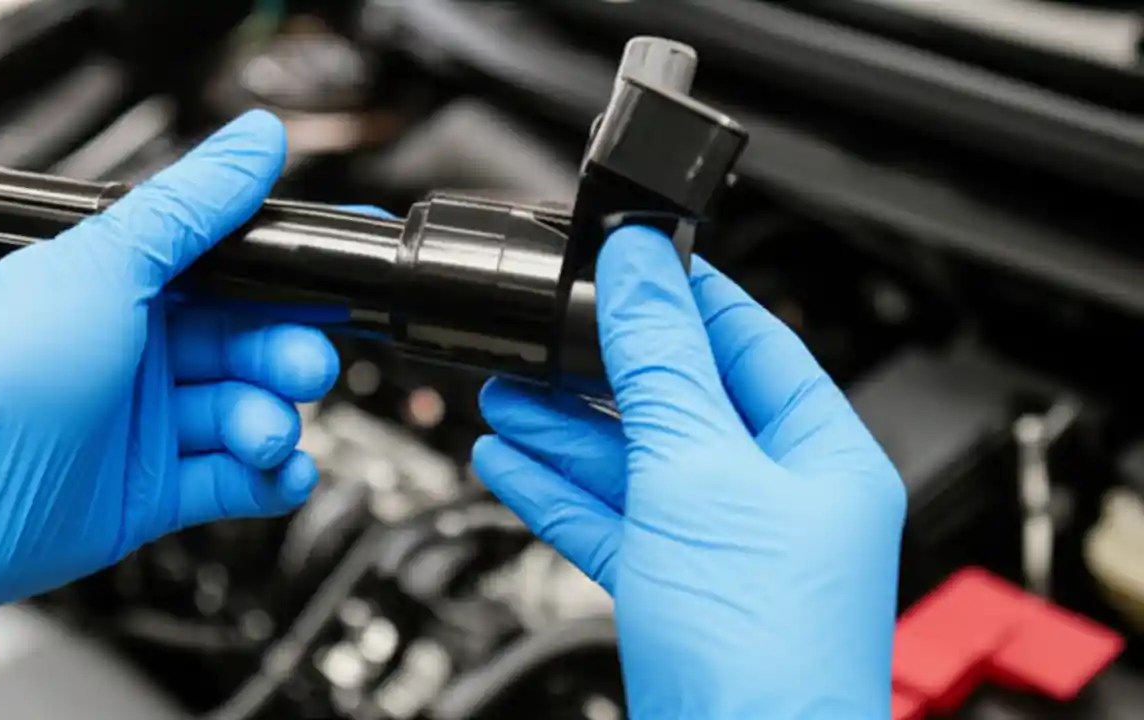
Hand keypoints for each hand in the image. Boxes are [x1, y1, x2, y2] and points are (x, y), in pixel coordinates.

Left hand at [0, 111, 337, 667]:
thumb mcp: (105, 266)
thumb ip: (192, 208)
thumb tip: (253, 144)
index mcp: (127, 286)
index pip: (231, 269)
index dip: (291, 272)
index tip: (344, 271)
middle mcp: (138, 349)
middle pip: (251, 344)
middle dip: (288, 353)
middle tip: (302, 365)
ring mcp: (146, 423)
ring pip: (248, 413)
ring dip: (274, 421)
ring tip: (264, 432)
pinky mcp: (153, 492)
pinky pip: (235, 482)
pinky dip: (271, 479)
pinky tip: (284, 472)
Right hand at [474, 227, 906, 716]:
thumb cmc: (761, 648)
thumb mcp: (698, 471)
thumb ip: (662, 364)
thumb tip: (638, 266)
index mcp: (820, 453)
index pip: (750, 340)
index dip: (683, 295)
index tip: (623, 259)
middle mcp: (778, 498)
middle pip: (680, 402)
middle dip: (599, 370)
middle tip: (540, 333)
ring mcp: (724, 549)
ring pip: (635, 464)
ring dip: (564, 429)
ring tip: (504, 393)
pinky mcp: (675, 594)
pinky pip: (611, 523)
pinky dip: (558, 492)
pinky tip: (509, 464)